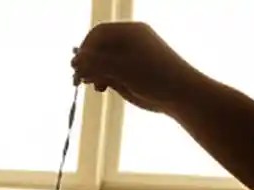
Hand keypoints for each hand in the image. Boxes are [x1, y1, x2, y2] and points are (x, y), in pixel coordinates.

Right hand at [72, 22, 204, 113]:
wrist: (179, 94)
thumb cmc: (153, 75)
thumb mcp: (122, 67)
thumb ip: (96, 63)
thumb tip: (74, 61)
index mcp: (130, 32)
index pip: (98, 33)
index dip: (85, 48)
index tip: (79, 66)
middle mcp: (127, 43)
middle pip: (97, 48)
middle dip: (86, 63)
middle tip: (79, 80)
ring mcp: (127, 59)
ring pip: (99, 63)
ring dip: (91, 73)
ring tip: (94, 85)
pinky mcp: (127, 74)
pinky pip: (106, 73)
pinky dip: (100, 80)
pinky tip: (102, 89)